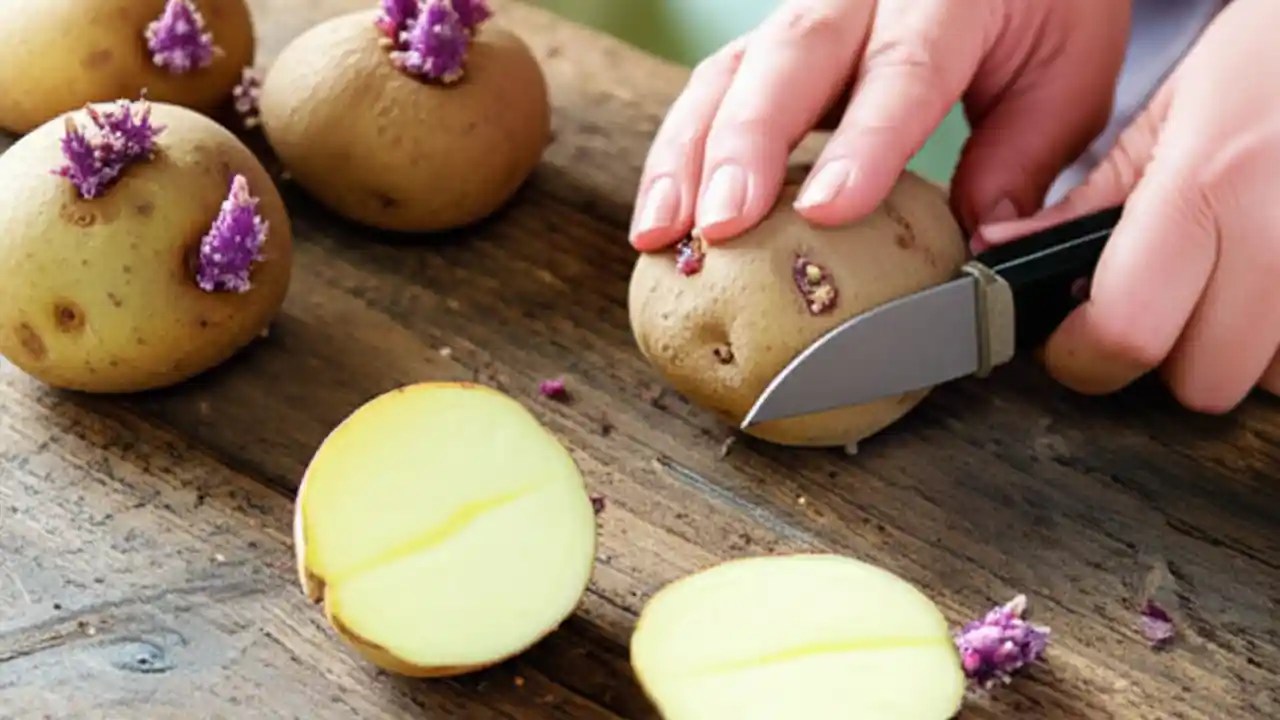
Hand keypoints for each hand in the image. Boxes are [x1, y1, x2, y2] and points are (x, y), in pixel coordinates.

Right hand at [627, 0, 1130, 250]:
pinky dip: (678, 155)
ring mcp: (805, 14)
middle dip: (745, 145)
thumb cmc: (1038, 14)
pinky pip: (712, 89)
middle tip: (719, 224)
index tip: (829, 210)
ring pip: (729, 72)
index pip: (903, 67)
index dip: (862, 140)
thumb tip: (974, 251)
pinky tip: (663, 217)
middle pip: (790, 59)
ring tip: (662, 233)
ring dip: (686, 157)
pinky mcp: (769, 46)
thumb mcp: (1065, 77)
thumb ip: (1022, 159)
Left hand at [975, 0, 1279, 411]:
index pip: (1125, 332)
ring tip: (1233, 282)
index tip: (1073, 343)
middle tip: (1165, 304)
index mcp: (1207, 185)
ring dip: (1239, 352)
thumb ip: (1081, 201)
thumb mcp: (1165, 113)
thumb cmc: (1270, 61)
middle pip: (1199, 381)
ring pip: (1265, 383)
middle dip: (1168, 355)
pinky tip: (1271, 288)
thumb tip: (999, 252)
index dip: (1084, 354)